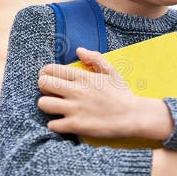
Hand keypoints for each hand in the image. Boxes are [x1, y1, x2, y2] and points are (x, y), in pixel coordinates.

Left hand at [37, 47, 172, 139]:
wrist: (134, 117)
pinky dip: (55, 124)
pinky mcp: (76, 125)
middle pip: (42, 84)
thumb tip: (79, 50)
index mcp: (83, 76)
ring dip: (47, 106)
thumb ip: (95, 58)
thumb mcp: (111, 72)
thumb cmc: (122, 94)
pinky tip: (63, 123)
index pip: (50, 69)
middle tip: (52, 93)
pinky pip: (52, 124)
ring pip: (43, 103)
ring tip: (56, 108)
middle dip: (44, 88)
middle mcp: (76, 90)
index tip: (50, 79)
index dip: (46, 74)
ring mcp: (75, 108)